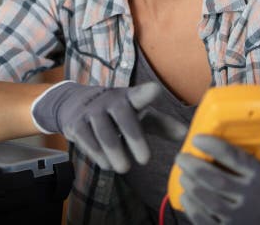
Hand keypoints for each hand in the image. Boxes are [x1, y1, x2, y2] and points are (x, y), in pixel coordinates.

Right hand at [31, 81, 187, 172]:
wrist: (74, 104)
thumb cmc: (116, 113)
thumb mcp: (138, 114)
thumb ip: (161, 124)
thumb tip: (185, 134)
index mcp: (129, 97)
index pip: (139, 94)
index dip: (146, 93)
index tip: (155, 91)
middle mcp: (110, 101)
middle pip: (124, 118)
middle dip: (135, 139)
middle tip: (145, 160)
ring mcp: (92, 111)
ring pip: (104, 132)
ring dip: (115, 151)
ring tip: (124, 168)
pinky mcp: (76, 123)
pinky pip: (87, 140)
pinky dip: (98, 154)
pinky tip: (106, 164)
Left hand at [174, 122, 259, 224]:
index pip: (234, 158)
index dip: (213, 147)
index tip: (197, 138)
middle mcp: (253, 198)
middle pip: (216, 179)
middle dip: (194, 166)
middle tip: (181, 156)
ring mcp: (242, 217)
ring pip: (208, 199)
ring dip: (191, 184)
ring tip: (183, 173)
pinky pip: (206, 220)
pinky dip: (192, 207)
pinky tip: (186, 195)